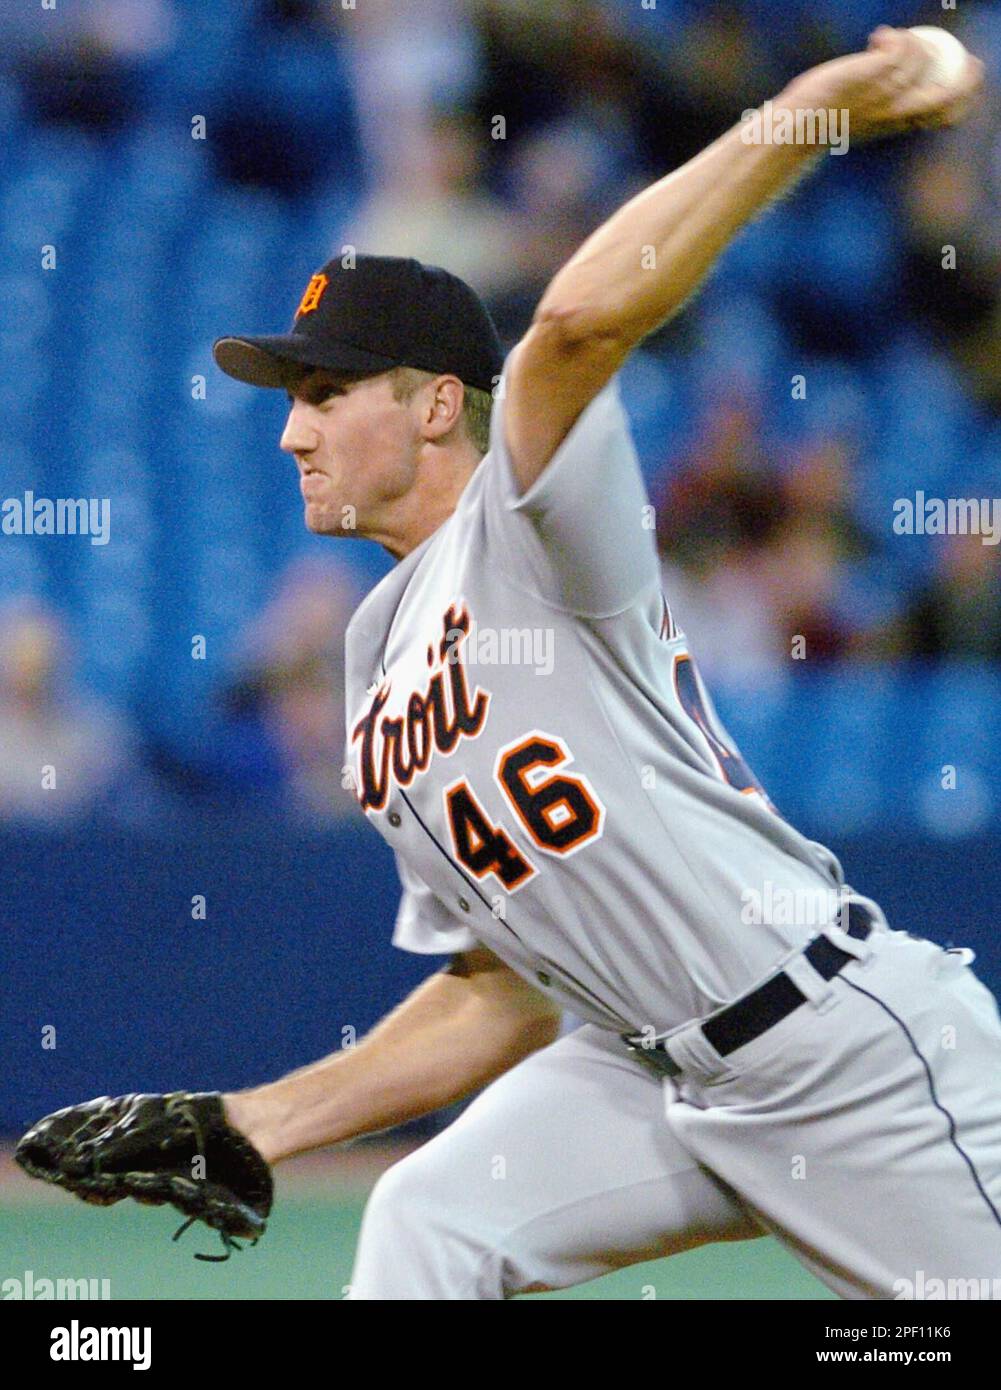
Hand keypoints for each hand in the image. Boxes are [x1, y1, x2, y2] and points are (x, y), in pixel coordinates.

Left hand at [778, 26, 984, 142]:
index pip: (944, 116)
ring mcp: (886, 92)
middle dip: (968, 74)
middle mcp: (898, 111)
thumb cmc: (826, 123)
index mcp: (899, 124)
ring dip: (912, 41)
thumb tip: (899, 98)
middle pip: (949, 94)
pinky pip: (901, 45)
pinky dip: (894, 35)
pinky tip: (877, 38)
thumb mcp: (864, 122)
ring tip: (888, 40)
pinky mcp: (873, 73)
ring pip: (922, 57)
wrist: (800, 126)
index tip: (967, 77)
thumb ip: (885, 111)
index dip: (963, 96)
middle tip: (965, 55)